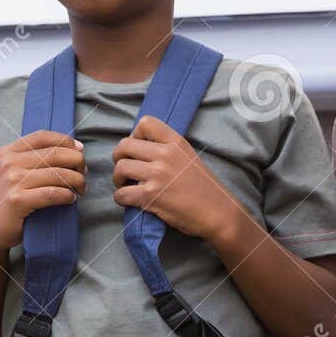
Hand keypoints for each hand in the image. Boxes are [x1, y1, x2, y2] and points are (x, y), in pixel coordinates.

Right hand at [0, 131, 85, 256]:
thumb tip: (71, 152)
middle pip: (54, 154)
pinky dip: (67, 196)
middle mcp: (9, 163)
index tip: (80, 150)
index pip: (43, 137)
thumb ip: (32, 160)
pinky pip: (52, 194)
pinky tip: (70, 199)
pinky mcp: (18, 200)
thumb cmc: (7, 201)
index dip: (66, 141)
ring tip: (81, 189)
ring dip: (76, 181)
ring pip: (57, 174)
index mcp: (8, 152)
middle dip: (77, 162)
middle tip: (84, 173)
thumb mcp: (11, 172)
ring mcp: (12, 181)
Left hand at [111, 116, 233, 242]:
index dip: (134, 135)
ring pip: (120, 168)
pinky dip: (120, 198)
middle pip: (124, 145)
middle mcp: (165, 155)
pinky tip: (129, 200)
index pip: (145, 123)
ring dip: (117, 178)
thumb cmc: (204, 188)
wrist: (217, 213)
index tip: (137, 150)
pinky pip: (121, 194)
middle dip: (119, 158)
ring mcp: (157, 175)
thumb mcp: (189, 157)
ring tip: (125, 185)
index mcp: (176, 143)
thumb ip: (168, 149)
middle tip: (125, 170)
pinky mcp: (151, 196)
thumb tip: (142, 148)